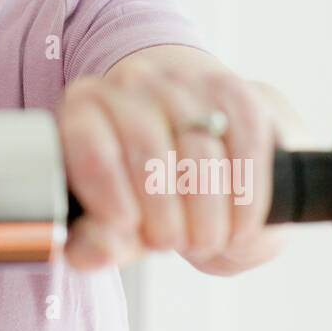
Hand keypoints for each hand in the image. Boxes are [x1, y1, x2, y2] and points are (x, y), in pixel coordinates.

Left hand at [56, 57, 287, 274]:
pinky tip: (239, 224)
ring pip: (198, 149)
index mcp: (85, 107)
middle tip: (172, 243)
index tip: (127, 227)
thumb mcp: (114, 222)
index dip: (108, 191)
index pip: (91, 144)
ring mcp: (183, 80)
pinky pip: (244, 141)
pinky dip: (246, 193)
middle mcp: (130, 81)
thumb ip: (97, 241)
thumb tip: (97, 250)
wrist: (198, 148)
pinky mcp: (232, 90)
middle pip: (147, 149)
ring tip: (205, 240)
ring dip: (207, 209)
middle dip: (163, 211)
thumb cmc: (143, 189)